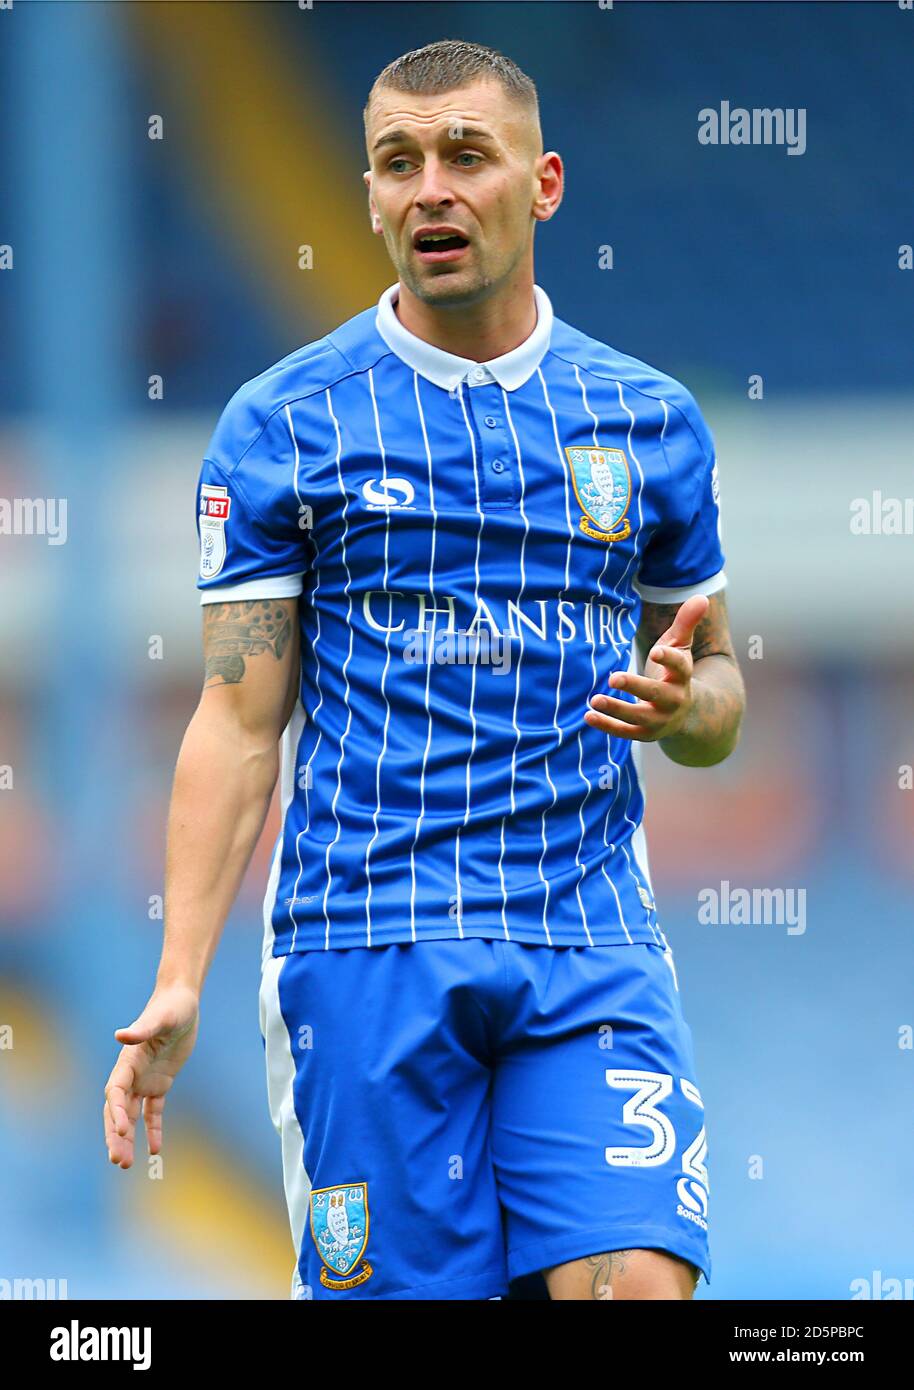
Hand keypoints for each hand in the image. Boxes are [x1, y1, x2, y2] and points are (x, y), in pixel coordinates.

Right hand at [103, 983, 199, 1168]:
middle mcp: (131, 1074)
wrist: (182, 1002)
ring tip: (126, 1164)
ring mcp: (145, 1080)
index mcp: (128, 1061)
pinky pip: (154, 1111)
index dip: (118, 1112)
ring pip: (132, 1115)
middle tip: (118, 1161)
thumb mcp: (161, 1018)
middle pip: (118, 1110)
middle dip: (115, 1135)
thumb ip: (142, 1029)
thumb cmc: (171, 1006)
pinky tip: (154, 1150)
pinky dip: (153, 1130)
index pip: (116, 1092)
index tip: (124, 1131)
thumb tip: (120, 1035)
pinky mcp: (160, 1084)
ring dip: (128, 1138)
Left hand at [584, 594, 708, 741]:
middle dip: (636, 686)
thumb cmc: (676, 672)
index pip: (680, 666)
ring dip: (617, 709)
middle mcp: (673, 700)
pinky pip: (625, 732)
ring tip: (595, 699)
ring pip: (638, 717)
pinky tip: (588, 715)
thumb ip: (686, 623)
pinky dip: (607, 726)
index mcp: (682, 676)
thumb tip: (702, 597)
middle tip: (614, 678)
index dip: (669, 658)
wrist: (686, 714)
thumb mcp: (682, 647)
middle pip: (655, 693)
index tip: (655, 651)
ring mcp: (659, 720)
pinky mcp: (645, 734)